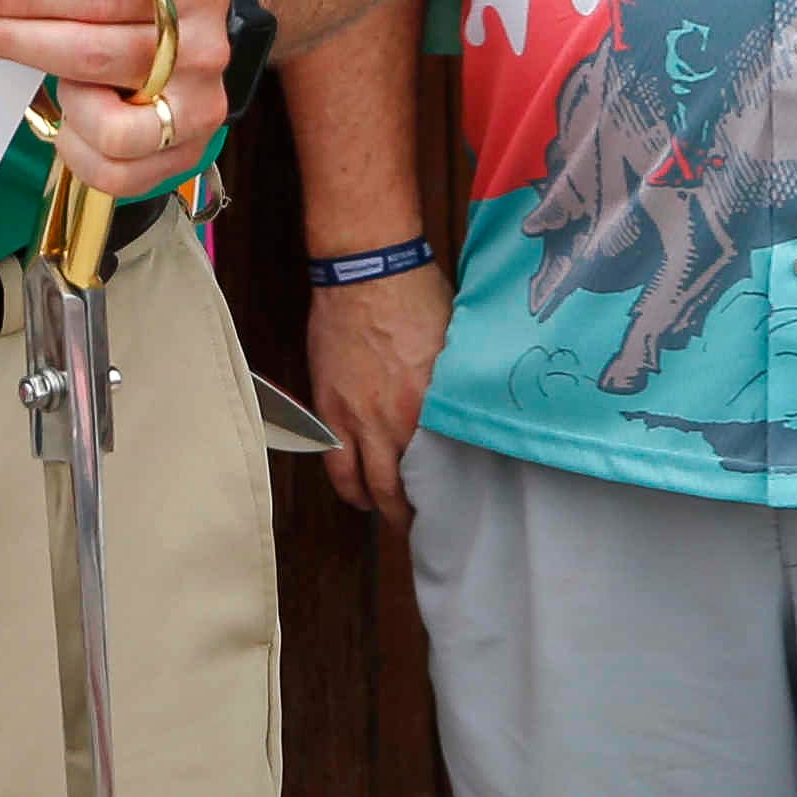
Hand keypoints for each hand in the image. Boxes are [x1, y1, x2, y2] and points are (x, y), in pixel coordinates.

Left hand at [0, 0, 237, 200]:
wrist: (214, 23)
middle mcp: (204, 47)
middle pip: (94, 55)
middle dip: (17, 41)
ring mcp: (200, 105)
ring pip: (112, 127)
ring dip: (65, 104)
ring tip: (55, 83)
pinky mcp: (190, 151)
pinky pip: (118, 173)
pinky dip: (79, 151)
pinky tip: (70, 123)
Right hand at [306, 263, 448, 525]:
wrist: (365, 270)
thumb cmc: (416, 296)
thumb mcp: (453, 345)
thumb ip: (454, 387)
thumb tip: (469, 408)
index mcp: (430, 408)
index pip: (441, 471)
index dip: (447, 496)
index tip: (456, 508)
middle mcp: (392, 422)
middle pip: (396, 489)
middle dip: (407, 514)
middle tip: (419, 525)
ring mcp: (354, 416)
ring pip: (359, 482)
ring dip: (372, 503)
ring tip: (382, 511)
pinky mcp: (327, 405)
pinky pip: (333, 457)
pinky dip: (345, 479)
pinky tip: (354, 485)